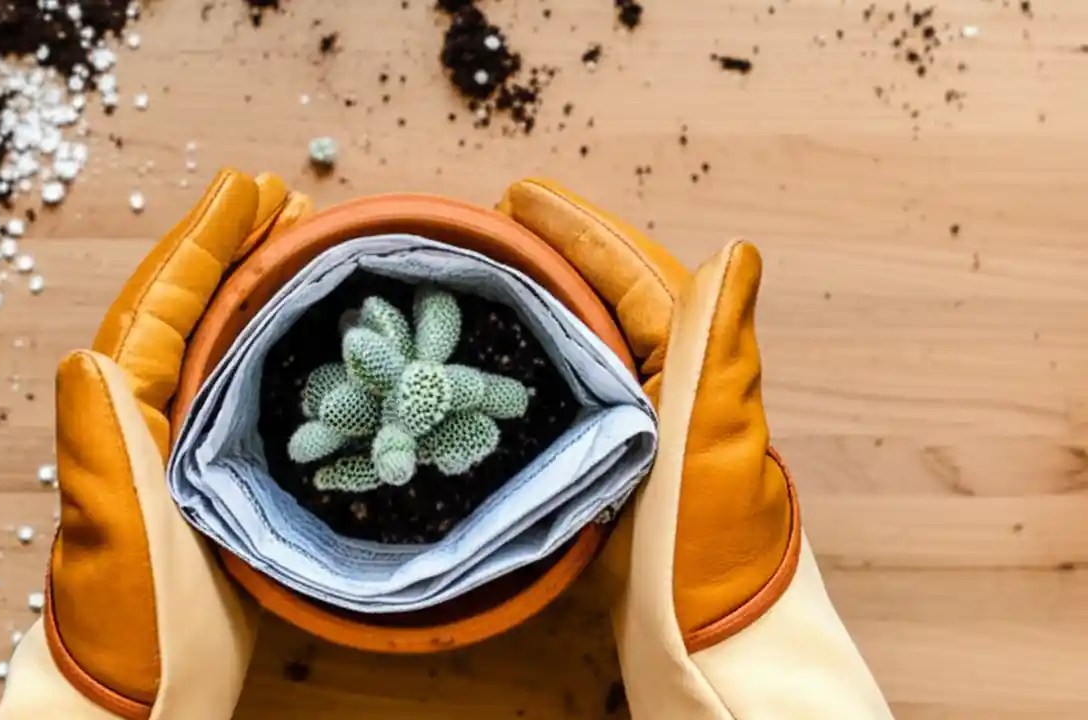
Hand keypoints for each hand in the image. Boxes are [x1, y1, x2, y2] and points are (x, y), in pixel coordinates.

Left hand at [0, 170, 310, 719]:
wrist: (148, 695)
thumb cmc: (129, 619)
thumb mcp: (113, 528)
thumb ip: (98, 441)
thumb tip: (90, 352)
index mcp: (122, 413)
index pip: (164, 304)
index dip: (205, 240)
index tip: (252, 188)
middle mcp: (151, 415)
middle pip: (193, 307)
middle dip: (235, 245)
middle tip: (290, 199)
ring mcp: (186, 442)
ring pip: (221, 340)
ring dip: (256, 283)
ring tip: (302, 242)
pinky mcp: (222, 475)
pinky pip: (246, 386)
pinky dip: (273, 342)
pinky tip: (307, 330)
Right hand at [499, 179, 890, 718]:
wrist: (706, 641)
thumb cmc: (710, 547)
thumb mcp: (713, 441)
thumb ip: (715, 347)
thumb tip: (737, 251)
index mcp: (695, 367)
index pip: (631, 274)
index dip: (577, 229)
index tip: (518, 197)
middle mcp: (670, 384)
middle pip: (608, 294)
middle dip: (555, 250)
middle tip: (490, 223)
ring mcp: (640, 420)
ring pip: (588, 335)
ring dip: (544, 293)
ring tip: (489, 266)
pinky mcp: (611, 459)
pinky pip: (571, 383)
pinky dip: (537, 353)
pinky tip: (502, 351)